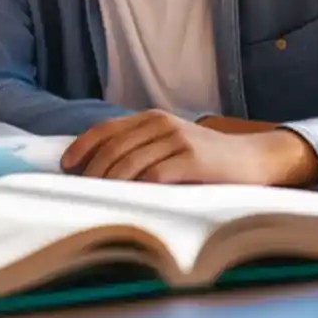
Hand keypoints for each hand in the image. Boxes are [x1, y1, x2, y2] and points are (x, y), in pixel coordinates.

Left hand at [62, 110, 317, 186]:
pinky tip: (129, 200)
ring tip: (99, 199)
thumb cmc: (203, 158)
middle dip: (92, 172)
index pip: (105, 130)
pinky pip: (156, 175)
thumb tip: (95, 170)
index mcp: (149, 118)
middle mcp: (160, 124)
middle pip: (113, 149)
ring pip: (130, 164)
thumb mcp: (167, 143)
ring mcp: (177, 139)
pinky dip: (138, 188)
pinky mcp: (193, 159)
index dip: (81, 147)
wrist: (251, 158)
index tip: (66, 166)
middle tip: (82, 191)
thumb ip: (138, 148)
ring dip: (110, 184)